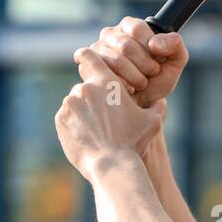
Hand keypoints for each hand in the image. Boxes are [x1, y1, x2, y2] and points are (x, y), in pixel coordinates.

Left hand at [55, 67, 166, 182]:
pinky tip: (87, 137)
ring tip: (96, 130)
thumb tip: (161, 100)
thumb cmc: (134, 142)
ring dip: (83, 111)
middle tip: (103, 116)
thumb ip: (157, 107)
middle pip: (85, 86)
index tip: (85, 59)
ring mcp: (69, 104)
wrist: (111, 165)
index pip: (89, 56)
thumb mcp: (153, 122)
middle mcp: (84, 88)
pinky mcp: (60, 120)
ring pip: (75, 102)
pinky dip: (74, 124)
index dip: (87, 56)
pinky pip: (66, 117)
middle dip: (92, 98)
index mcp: (105, 82)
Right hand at [73, 17, 187, 108]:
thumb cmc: (156, 81)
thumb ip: (175, 44)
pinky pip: (107, 76)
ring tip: (141, 83)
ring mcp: (97, 51)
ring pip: (117, 61)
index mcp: (130, 26)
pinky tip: (128, 89)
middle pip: (126, 46)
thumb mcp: (174, 61)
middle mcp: (110, 34)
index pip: (137, 28)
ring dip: (136, 78)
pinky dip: (124, 86)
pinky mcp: (88, 68)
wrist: (142, 106)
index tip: (158, 59)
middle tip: (150, 74)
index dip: (151, 48)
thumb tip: (155, 44)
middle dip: (145, 66)